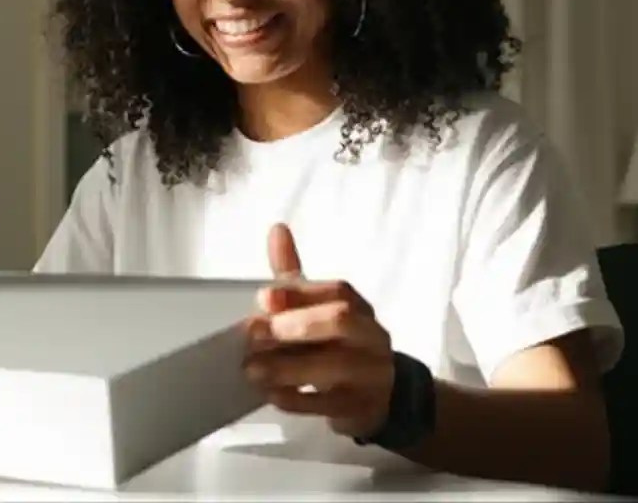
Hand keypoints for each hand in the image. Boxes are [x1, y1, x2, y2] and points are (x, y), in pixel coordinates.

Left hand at [242, 223, 395, 438]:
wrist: (384, 397)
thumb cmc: (342, 346)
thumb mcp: (321, 310)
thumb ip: (296, 278)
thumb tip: (276, 229)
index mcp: (359, 308)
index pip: (337, 291)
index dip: (300, 292)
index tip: (263, 297)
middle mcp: (370, 336)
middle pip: (343, 321)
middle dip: (299, 325)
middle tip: (256, 334)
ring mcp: (370, 374)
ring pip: (337, 367)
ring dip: (290, 367)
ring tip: (253, 370)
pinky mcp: (360, 408)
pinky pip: (329, 405)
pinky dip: (298, 400)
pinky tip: (271, 395)